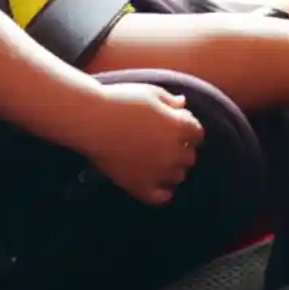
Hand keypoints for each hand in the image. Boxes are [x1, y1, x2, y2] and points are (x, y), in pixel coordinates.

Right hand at [78, 84, 204, 204]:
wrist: (91, 120)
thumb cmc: (121, 100)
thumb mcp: (150, 92)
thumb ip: (170, 101)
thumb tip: (183, 104)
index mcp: (179, 128)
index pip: (197, 134)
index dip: (189, 128)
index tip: (178, 126)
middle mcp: (173, 153)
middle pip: (189, 157)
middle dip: (182, 148)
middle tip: (166, 142)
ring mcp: (157, 172)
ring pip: (178, 176)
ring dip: (173, 169)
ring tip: (159, 161)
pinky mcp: (139, 185)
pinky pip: (161, 197)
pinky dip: (163, 192)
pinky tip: (157, 184)